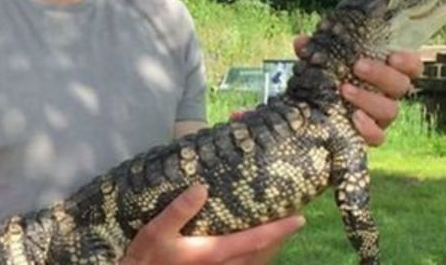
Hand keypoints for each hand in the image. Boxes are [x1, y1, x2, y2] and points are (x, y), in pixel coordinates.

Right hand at [122, 184, 303, 264]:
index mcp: (214, 252)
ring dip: (268, 250)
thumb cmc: (146, 257)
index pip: (256, 240)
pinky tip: (247, 249)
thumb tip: (202, 187)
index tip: (299, 218)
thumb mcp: (156, 230)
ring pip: (253, 264)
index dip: (279, 229)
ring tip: (274, 232)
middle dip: (279, 240)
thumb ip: (179, 210)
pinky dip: (252, 258)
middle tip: (291, 221)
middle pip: (262, 255)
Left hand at [294, 36, 422, 146]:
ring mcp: (381, 118)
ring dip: (369, 99)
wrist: (312, 114)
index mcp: (385, 73)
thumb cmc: (326, 80)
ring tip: (345, 90)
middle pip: (401, 86)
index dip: (408, 62)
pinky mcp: (370, 137)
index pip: (412, 67)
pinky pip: (378, 137)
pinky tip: (354, 118)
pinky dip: (368, 128)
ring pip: (391, 110)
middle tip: (358, 66)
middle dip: (382, 75)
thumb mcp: (321, 62)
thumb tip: (301, 42)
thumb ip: (316, 51)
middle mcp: (388, 95)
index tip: (393, 56)